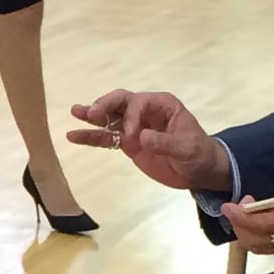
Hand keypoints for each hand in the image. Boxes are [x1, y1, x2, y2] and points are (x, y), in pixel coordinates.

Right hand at [66, 90, 225, 191]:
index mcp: (162, 105)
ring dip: (93, 116)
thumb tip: (142, 137)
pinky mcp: (128, 143)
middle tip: (90, 113)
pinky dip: (92, 137)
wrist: (199, 171)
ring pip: (110, 117)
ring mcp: (134, 126)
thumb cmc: (198, 154)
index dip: (130, 115)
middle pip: (120, 102)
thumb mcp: (186, 148)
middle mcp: (145, 111)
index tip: (130, 136)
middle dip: (105, 105)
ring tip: (75, 112)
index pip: (139, 102)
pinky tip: (74, 136)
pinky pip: (107, 138)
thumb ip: (165, 142)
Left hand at [225, 142, 273, 260]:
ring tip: (247, 216)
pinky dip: (264, 239)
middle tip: (236, 208)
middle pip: (255, 241)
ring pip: (264, 248)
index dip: (240, 216)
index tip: (230, 204)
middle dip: (239, 226)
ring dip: (249, 235)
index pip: (261, 223)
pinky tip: (267, 224)